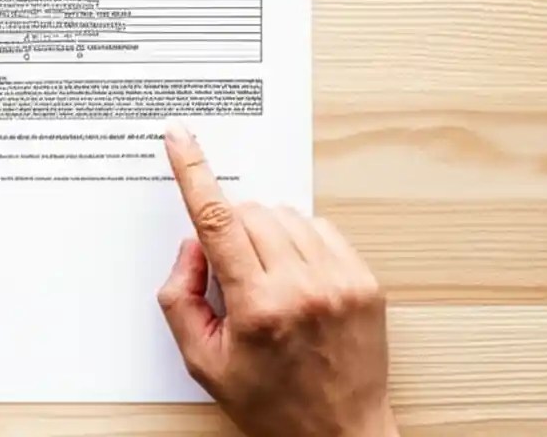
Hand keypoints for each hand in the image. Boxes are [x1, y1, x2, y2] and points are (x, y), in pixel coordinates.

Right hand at [158, 121, 396, 436]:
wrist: (339, 435)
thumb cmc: (271, 404)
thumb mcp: (203, 362)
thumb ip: (182, 297)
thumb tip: (193, 246)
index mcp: (258, 308)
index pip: (218, 222)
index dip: (194, 173)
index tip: (181, 139)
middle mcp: (303, 288)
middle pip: (251, 213)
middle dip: (231, 229)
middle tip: (233, 274)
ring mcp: (340, 282)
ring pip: (286, 215)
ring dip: (266, 234)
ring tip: (268, 280)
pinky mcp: (365, 281)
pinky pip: (321, 227)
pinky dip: (300, 241)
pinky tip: (296, 277)